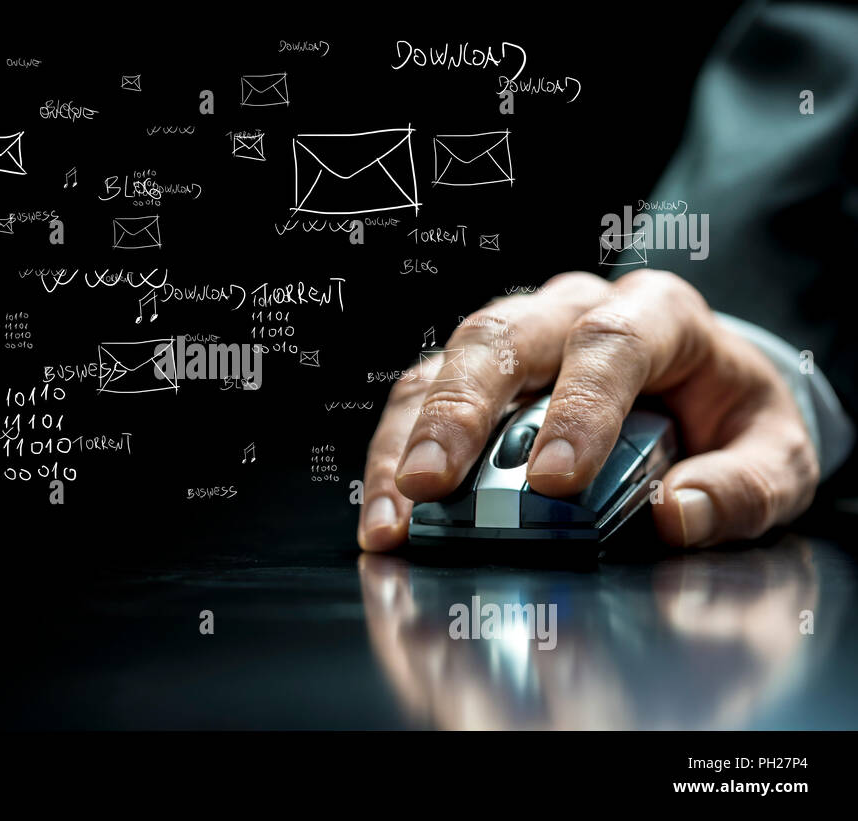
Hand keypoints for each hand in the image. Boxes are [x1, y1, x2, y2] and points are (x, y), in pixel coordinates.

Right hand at [357, 270, 819, 550]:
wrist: (702, 392)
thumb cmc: (731, 417)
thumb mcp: (775, 454)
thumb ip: (744, 487)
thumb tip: (678, 517)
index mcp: (657, 314)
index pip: (609, 344)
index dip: (578, 410)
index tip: (553, 483)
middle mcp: (573, 309)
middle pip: (502, 338)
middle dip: (460, 413)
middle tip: (432, 484)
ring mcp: (515, 338)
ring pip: (444, 364)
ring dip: (409, 441)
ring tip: (395, 515)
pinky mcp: (473, 373)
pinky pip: (419, 400)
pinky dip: (394, 458)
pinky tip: (387, 517)